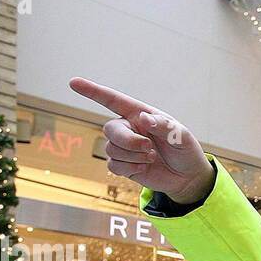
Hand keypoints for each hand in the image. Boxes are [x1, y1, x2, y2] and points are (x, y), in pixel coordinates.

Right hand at [68, 77, 214, 203]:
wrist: (187, 177)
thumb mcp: (182, 136)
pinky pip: (114, 165)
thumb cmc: (185, 150)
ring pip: (111, 149)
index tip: (73, 83)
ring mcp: (125, 147)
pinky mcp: (124, 166)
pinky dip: (129, 168)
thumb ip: (165, 126)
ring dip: (133, 156)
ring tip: (152, 157)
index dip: (93, 91)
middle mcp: (130, 128)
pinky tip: (144, 167)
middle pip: (110, 129)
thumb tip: (144, 118)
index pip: (113, 100)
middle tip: (150, 149)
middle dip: (128, 141)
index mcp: (140, 114)